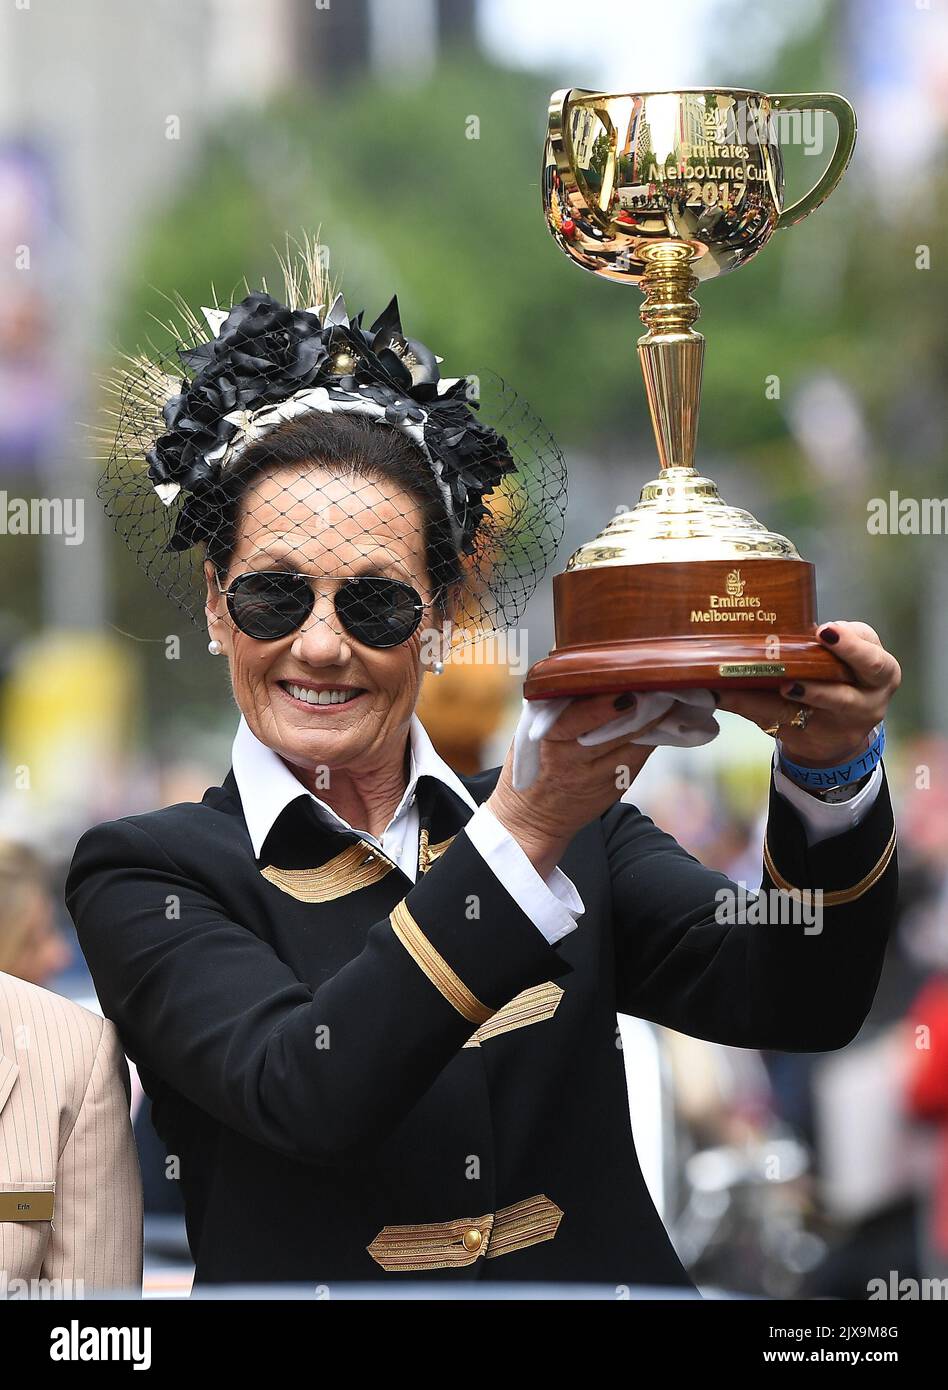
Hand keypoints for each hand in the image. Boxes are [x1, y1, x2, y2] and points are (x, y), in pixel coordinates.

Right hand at [487, 692, 710, 876]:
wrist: (533, 818)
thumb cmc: (531, 765)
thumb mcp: (529, 735)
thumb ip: (552, 707)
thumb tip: (586, 673)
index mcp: (548, 744)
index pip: (577, 720)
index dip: (602, 706)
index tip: (623, 689)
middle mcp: (573, 763)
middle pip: (614, 733)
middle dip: (639, 710)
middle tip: (658, 686)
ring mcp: (597, 778)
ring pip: (633, 746)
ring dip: (654, 722)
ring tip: (667, 698)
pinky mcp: (615, 788)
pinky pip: (638, 758)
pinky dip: (650, 739)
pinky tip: (659, 721)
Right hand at [714, 621, 900, 771]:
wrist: (838, 732)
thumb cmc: (807, 728)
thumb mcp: (783, 724)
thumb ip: (753, 706)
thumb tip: (710, 690)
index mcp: (853, 716)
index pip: (839, 701)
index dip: (815, 692)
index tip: (788, 686)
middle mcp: (874, 694)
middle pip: (874, 668)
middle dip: (851, 650)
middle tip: (822, 635)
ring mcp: (880, 671)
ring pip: (872, 648)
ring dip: (848, 636)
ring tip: (820, 630)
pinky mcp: (874, 650)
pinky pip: (865, 634)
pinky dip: (846, 629)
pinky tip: (822, 629)